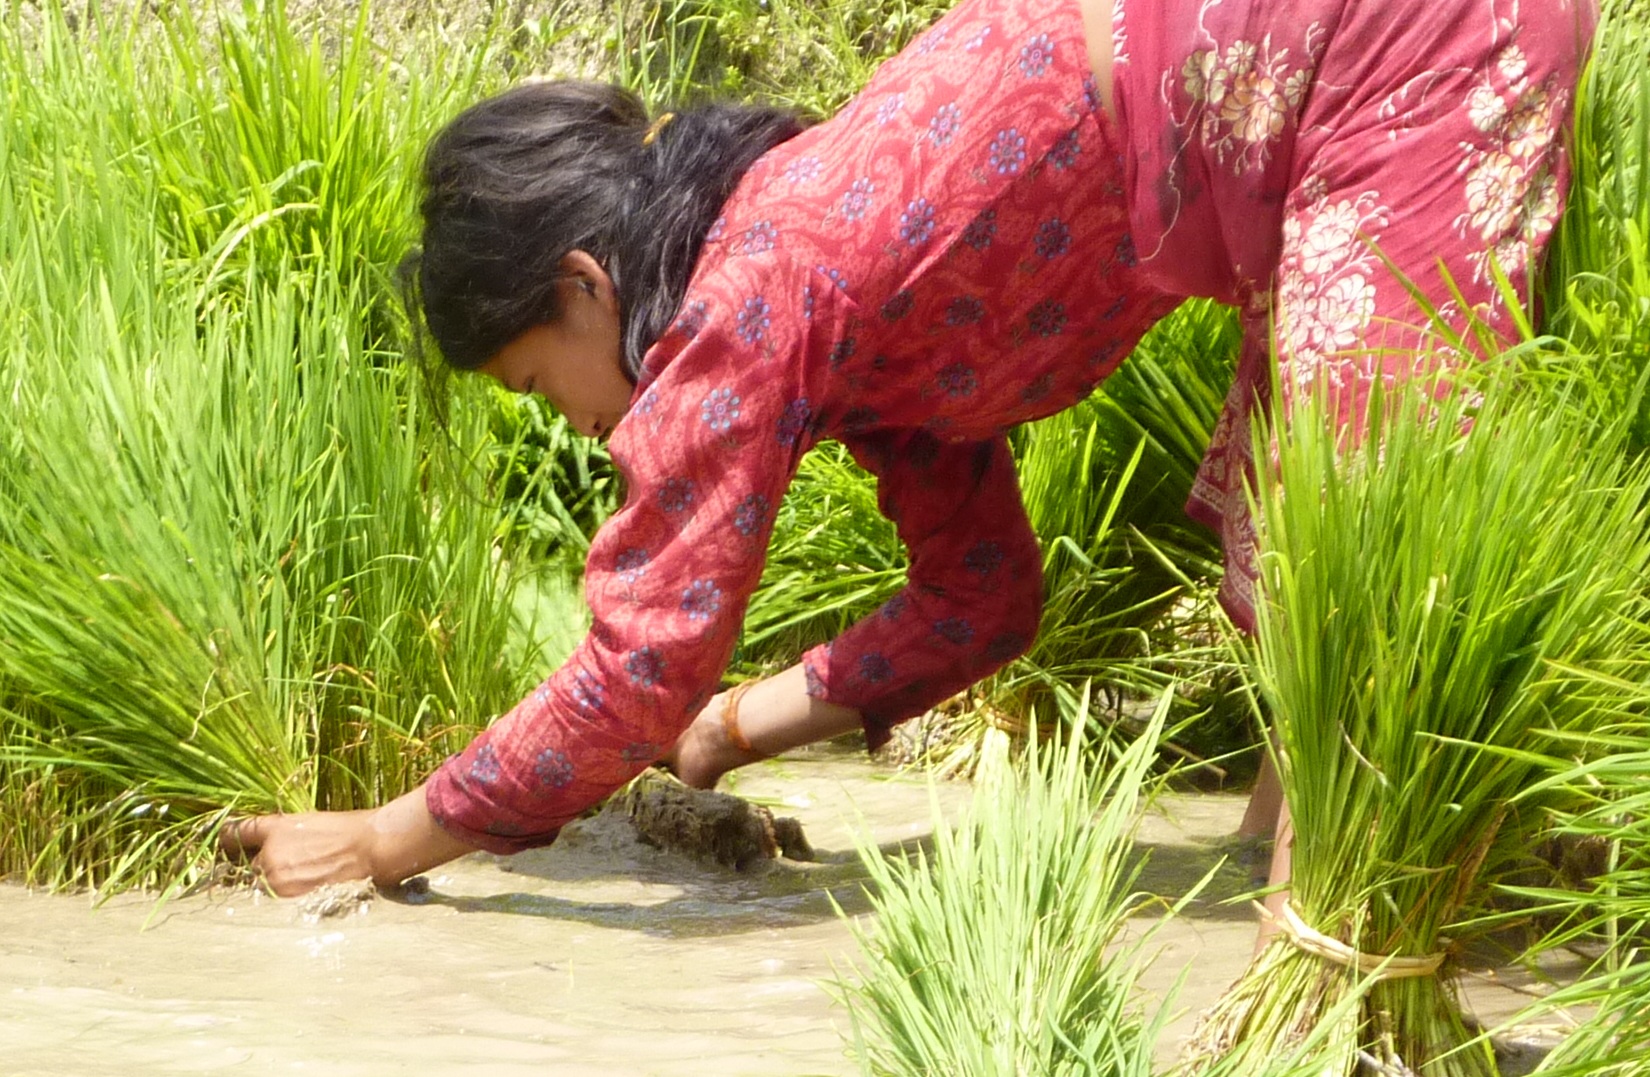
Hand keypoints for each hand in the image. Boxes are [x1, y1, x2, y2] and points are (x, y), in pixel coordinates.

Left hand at [221, 809, 376, 896]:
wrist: (370, 848)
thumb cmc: (347, 831)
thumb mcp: (309, 822)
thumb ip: (282, 835)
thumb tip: (267, 848)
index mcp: (275, 828)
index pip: (237, 833)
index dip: (227, 838)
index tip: (224, 842)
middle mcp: (269, 853)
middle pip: (251, 867)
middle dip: (265, 869)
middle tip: (292, 868)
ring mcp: (277, 879)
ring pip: (263, 887)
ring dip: (276, 886)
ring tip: (304, 881)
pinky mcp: (287, 899)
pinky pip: (275, 901)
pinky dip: (285, 899)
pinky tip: (307, 891)